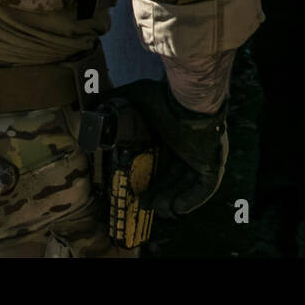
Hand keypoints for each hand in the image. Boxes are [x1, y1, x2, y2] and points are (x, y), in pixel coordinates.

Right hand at [106, 79, 227, 214]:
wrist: (190, 102)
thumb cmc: (166, 98)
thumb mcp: (134, 96)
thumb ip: (113, 99)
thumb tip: (91, 107)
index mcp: (175, 133)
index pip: (163, 160)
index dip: (151, 176)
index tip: (136, 189)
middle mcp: (190, 146)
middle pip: (174, 176)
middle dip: (159, 192)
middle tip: (143, 204)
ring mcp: (203, 156)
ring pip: (187, 185)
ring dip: (171, 198)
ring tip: (155, 209)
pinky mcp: (212, 164)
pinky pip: (203, 188)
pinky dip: (190, 200)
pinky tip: (175, 209)